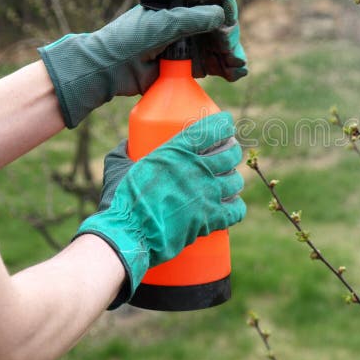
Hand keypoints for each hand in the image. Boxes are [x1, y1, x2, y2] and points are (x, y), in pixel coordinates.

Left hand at [38, 0, 246, 127]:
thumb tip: (221, 15)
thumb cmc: (128, 39)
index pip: (210, 2)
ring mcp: (188, 45)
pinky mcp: (188, 67)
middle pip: (220, 27)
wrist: (109, 70)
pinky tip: (235, 72)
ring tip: (236, 65)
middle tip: (230, 49)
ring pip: (220, 47)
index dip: (224, 9)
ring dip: (232, 55)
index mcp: (178, 6)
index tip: (229, 20)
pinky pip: (214, 66)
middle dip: (230, 38)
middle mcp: (186, 23)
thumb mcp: (161, 23)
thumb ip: (191, 18)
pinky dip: (227, 69)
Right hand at [75, 112, 245, 307]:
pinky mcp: (211, 218)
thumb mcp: (122, 166)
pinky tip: (230, 206)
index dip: (224, 125)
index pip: (213, 129)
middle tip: (227, 155)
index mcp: (178, 151)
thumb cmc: (124, 200)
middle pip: (231, 154)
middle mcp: (198, 169)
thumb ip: (125, 152)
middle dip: (232, 152)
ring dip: (233, 180)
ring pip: (236, 180)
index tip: (226, 125)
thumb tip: (127, 145)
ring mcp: (207, 194)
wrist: (129, 234)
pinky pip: (237, 209)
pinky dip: (236, 207)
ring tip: (226, 182)